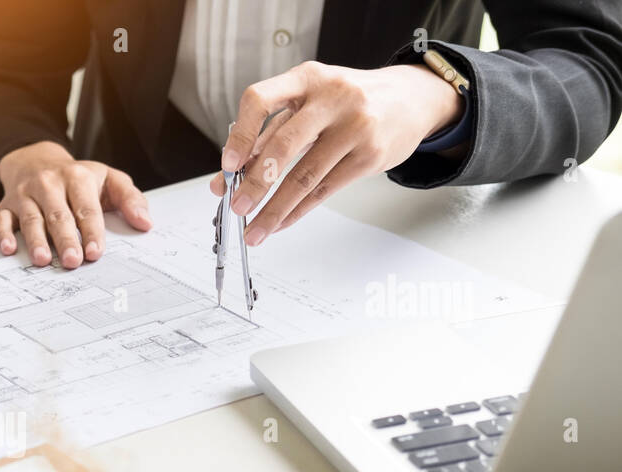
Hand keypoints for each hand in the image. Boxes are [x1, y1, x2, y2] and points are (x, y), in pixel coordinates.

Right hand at [0, 141, 151, 268]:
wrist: (35, 159)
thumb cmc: (76, 177)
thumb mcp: (108, 178)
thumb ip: (129, 199)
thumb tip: (144, 223)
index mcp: (77, 178)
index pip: (86, 208)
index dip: (91, 231)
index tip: (95, 252)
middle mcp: (49, 184)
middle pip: (58, 215)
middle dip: (66, 239)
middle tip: (72, 261)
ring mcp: (26, 195)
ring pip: (31, 219)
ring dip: (36, 240)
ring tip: (43, 260)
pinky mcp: (7, 205)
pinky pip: (2, 220)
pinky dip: (3, 234)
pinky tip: (9, 249)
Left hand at [209, 62, 464, 244]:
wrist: (410, 98)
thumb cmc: (347, 102)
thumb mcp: (307, 104)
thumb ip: (266, 136)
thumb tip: (225, 179)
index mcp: (307, 78)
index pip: (261, 99)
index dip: (240, 135)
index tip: (228, 166)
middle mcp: (332, 97)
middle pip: (284, 145)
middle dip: (255, 183)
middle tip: (237, 207)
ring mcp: (355, 126)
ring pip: (305, 177)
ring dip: (274, 209)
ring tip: (255, 230)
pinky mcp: (370, 155)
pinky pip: (324, 190)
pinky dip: (298, 211)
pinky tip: (281, 222)